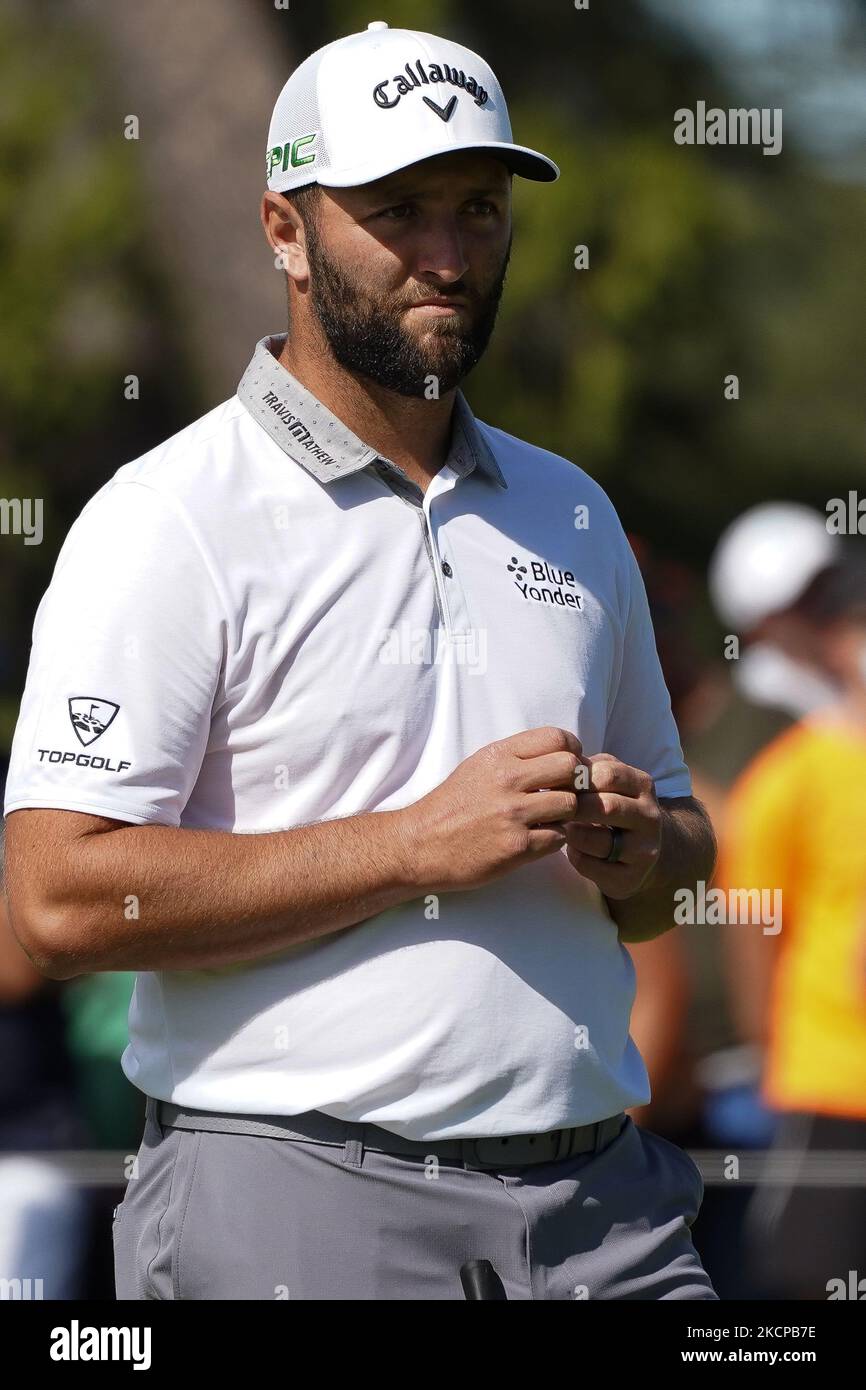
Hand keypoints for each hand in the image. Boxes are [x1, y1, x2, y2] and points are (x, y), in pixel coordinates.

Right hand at [404, 726, 582, 891]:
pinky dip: (555, 839)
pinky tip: (539, 839)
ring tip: (551, 819)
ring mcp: (512, 814)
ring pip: (571, 804)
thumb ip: (516, 758)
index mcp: (498, 755)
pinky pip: (559, 838)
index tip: (568, 766)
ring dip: (567, 814)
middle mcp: (507, 780)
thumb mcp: (478, 767)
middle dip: (576, 781)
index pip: (557, 738)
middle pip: (571, 768)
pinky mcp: (516, 846)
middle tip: (567, 793)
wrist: (419, 844)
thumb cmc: (452, 805)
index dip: (572, 751)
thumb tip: (561, 754)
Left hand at [563, 753, 661, 900]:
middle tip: (550, 807)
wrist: (642, 850)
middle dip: (574, 807)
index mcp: (643, 786)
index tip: (554, 782)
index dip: (577, 778)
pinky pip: (593, 867)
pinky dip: (576, 857)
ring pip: (600, 841)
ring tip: (560, 827)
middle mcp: (650, 817)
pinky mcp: (631, 878)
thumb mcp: (608, 780)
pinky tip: (571, 849)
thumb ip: (588, 768)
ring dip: (572, 834)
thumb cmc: (613, 807)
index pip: (609, 774)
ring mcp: (644, 850)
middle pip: (607, 807)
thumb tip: (557, 764)